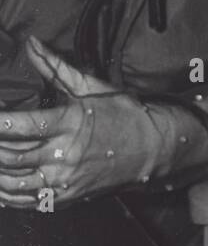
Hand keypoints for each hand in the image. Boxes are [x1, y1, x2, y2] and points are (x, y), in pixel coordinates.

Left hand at [0, 38, 164, 208]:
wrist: (154, 149)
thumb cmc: (123, 114)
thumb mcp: (91, 86)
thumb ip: (54, 67)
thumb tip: (30, 43)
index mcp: (70, 123)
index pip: (20, 125)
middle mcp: (64, 155)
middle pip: (12, 156)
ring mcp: (65, 181)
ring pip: (14, 183)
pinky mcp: (66, 197)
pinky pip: (27, 202)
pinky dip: (8, 195)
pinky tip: (2, 184)